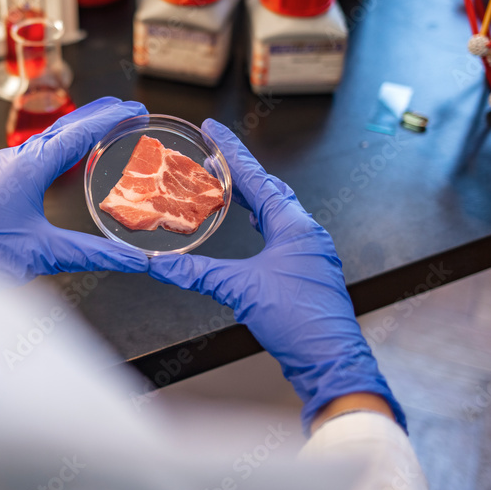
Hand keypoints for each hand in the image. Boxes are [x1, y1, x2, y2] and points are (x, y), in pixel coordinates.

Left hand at [0, 97, 149, 284]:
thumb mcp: (46, 253)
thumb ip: (93, 253)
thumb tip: (135, 261)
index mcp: (28, 167)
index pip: (78, 134)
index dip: (109, 120)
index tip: (135, 109)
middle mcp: (15, 159)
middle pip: (64, 127)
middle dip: (98, 115)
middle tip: (128, 108)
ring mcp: (5, 166)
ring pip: (49, 137)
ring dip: (79, 127)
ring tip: (105, 122)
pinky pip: (36, 150)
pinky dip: (61, 143)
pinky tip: (70, 151)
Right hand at [148, 119, 404, 432]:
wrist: (330, 360)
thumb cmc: (299, 323)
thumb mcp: (239, 290)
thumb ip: (196, 273)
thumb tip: (160, 264)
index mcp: (294, 226)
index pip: (256, 177)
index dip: (230, 152)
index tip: (213, 129)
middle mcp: (306, 233)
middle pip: (268, 189)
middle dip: (238, 171)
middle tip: (212, 156)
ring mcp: (309, 252)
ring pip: (276, 210)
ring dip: (250, 195)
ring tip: (226, 186)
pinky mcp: (306, 271)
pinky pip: (281, 232)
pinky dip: (262, 221)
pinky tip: (251, 227)